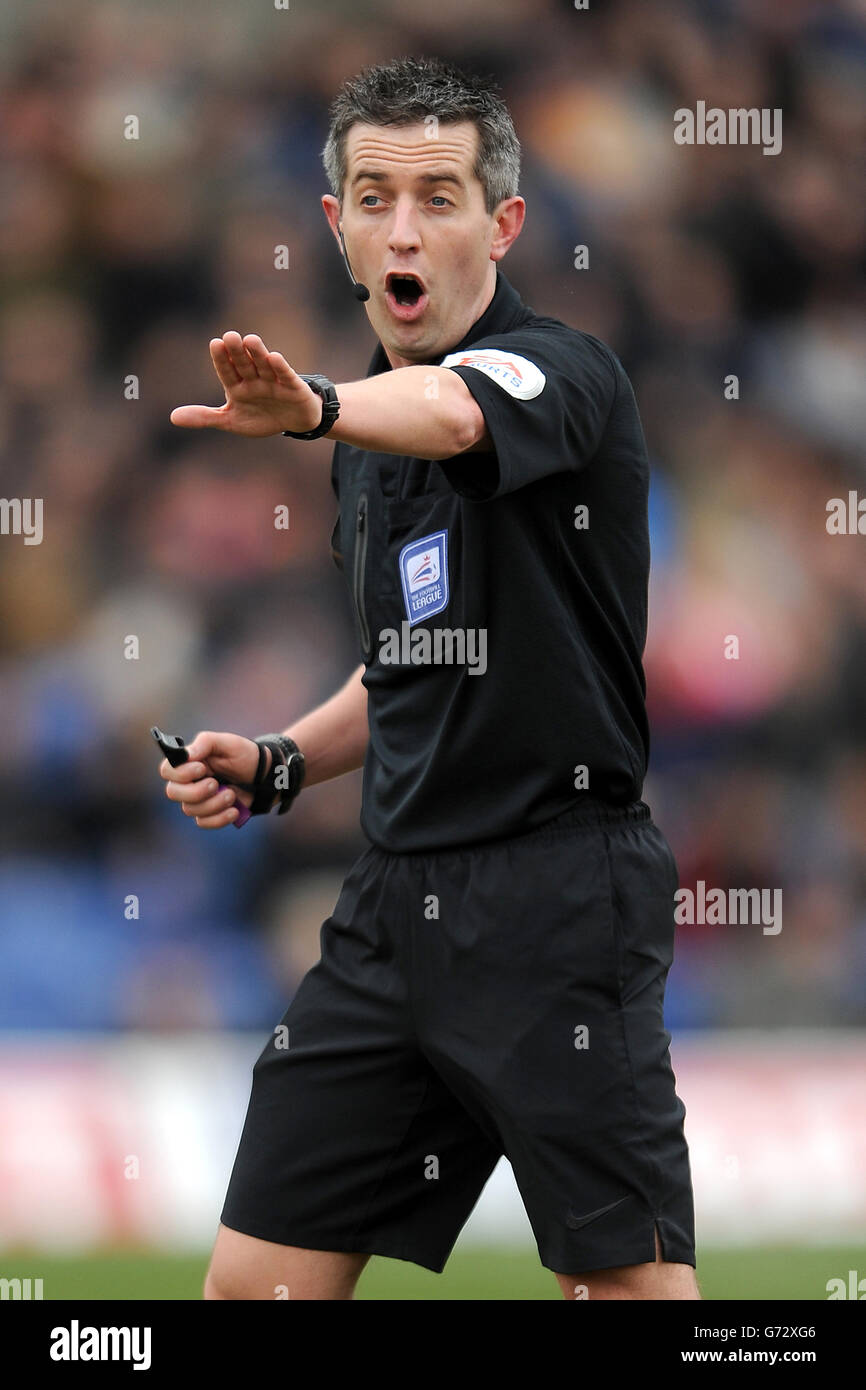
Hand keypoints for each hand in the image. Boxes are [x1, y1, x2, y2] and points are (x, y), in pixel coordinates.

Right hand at [160, 730, 272, 828]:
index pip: (167, 770)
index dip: (180, 773)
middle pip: (173, 793)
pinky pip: (204, 822)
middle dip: (196, 791)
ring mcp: (198, 800)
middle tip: (216, 783)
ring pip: (190, 809)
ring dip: (214, 803)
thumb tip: (185, 755)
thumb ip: (205, 743)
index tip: (202, 768)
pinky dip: (220, 818)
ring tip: (232, 794)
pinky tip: (234, 810)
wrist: (264, 775)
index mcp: (189, 763)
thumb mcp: (227, 742)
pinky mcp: (209, 814)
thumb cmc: (243, 755)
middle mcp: (189, 782)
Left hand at [169, 332, 322, 436]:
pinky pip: (285, 376)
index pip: (226, 371)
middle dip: (237, 352)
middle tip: (230, 336)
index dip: (221, 359)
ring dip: (258, 354)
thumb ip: (205, 417)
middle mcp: (254, 380)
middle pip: (244, 364)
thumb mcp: (231, 421)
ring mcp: (273, 382)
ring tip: (250, 340)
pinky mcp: (293, 387)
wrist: (293, 421)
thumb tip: (173, 417)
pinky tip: (274, 357)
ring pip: (264, 366)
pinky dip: (281, 368)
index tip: (215, 343)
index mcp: (237, 387)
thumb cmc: (261, 418)